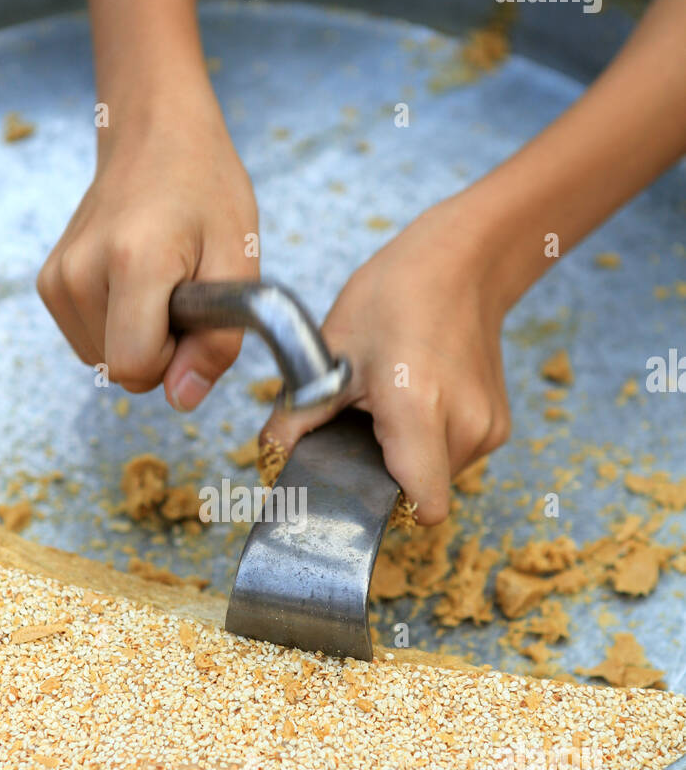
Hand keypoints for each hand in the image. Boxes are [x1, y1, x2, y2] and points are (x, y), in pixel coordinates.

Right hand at [38, 86, 258, 410]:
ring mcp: (57, 278)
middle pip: (122, 370)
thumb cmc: (205, 187)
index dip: (174, 360)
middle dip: (161, 350)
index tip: (194, 317)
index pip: (135, 367)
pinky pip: (90, 342)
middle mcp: (79, 271)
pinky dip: (119, 327)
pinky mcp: (49, 284)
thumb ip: (218, 340)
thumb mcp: (239, 258)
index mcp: (131, 261)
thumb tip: (181, 400)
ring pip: (105, 361)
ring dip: (141, 338)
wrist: (154, 133)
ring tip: (161, 282)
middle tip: (183, 291)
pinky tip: (135, 283)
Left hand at [262, 197, 510, 524]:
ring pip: (437, 479)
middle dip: (384, 473)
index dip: (383, 505)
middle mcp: (465, 427)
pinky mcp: (499, 427)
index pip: (421, 507)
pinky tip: (417, 401)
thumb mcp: (331, 349)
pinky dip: (430, 444)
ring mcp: (488, 429)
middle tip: (364, 425)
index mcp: (419, 409)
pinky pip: (455, 459)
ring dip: (408, 458)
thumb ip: (297, 414)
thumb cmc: (396, 296)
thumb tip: (270, 457)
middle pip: (419, 494)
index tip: (357, 478)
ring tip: (391, 406)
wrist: (464, 263)